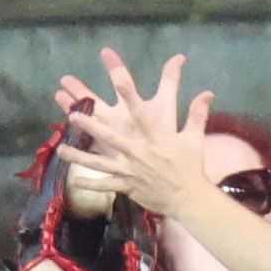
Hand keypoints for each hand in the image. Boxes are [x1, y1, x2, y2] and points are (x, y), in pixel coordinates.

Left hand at [51, 49, 210, 219]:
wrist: (189, 198)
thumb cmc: (191, 166)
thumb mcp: (195, 138)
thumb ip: (198, 113)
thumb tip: (208, 93)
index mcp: (154, 135)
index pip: (138, 106)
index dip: (126, 87)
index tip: (114, 72)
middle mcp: (138, 151)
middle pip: (109, 135)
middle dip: (90, 125)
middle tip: (72, 114)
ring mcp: (130, 170)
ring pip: (100, 162)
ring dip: (80, 156)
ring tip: (61, 150)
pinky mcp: (128, 186)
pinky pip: (106, 185)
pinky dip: (91, 185)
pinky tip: (74, 182)